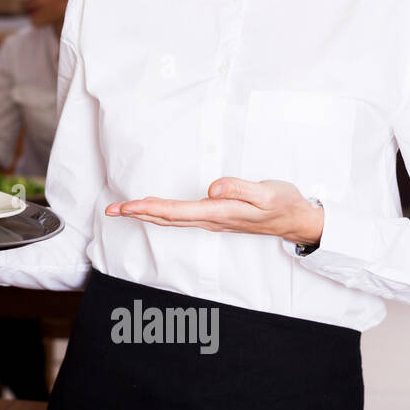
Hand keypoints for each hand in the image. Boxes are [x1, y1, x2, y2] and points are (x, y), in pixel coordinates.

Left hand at [105, 178, 323, 245]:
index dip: (149, 208)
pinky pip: (182, 217)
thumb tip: (212, 188)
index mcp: (219, 213)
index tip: (126, 206)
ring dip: (147, 213)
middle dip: (138, 213)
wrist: (298, 220)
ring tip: (124, 208)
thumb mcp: (267, 192)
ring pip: (173, 219)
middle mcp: (212, 220)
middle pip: (167, 218)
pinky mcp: (216, 217)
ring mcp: (213, 221)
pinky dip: (163, 213)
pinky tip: (155, 208)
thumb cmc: (283, 203)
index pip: (176, 212)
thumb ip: (239, 188)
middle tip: (111, 209)